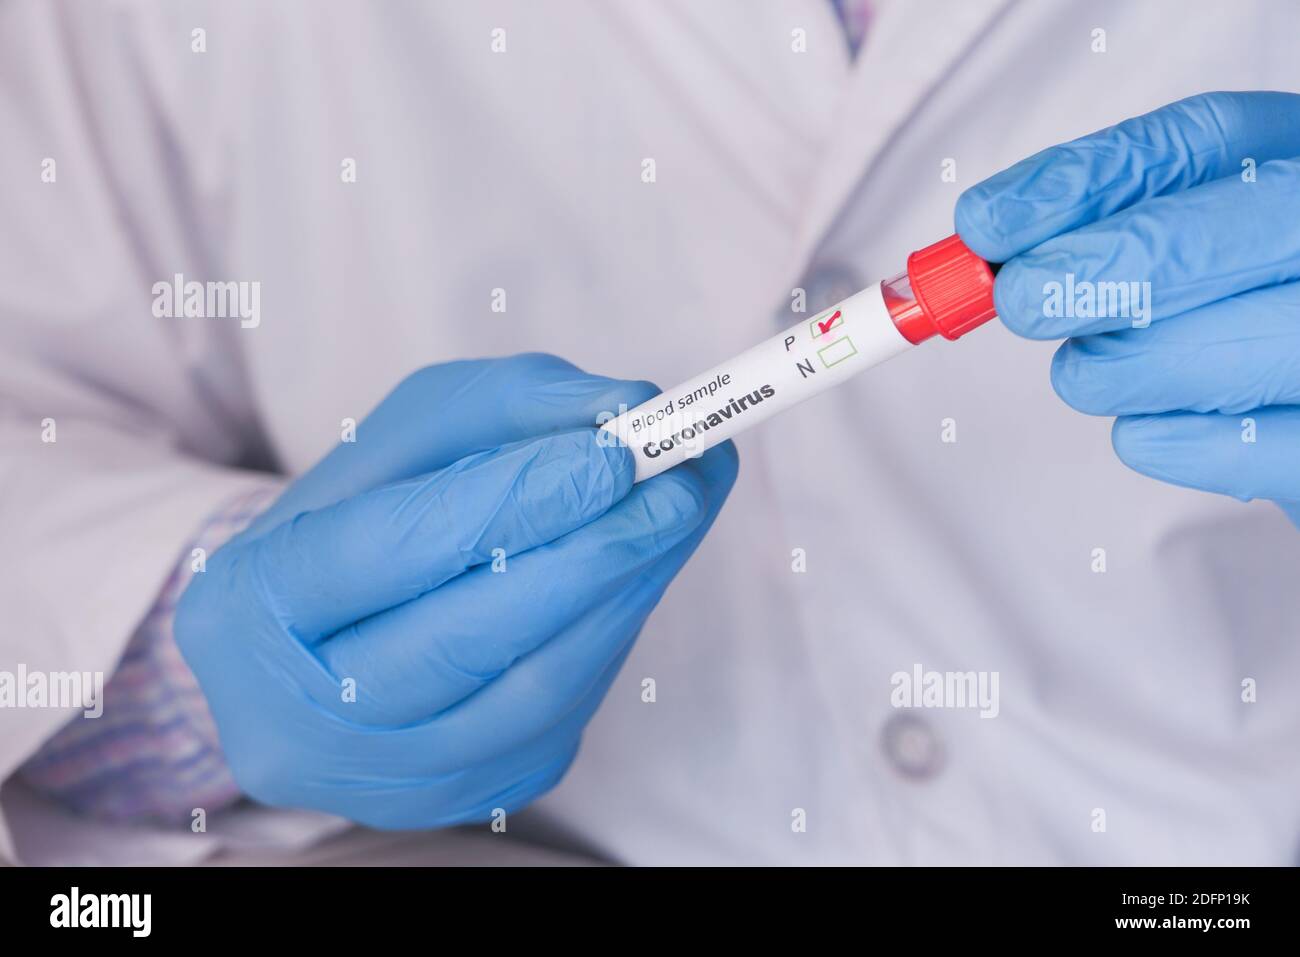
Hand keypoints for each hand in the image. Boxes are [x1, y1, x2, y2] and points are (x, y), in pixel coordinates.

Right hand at [176, 353, 737, 827]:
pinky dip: (608, 639)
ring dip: (624, 597)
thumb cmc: (360, 517)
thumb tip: (627, 407)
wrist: (310, 642)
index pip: (387, 550)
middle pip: (465, 640)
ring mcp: (383, 775)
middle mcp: (299, 716)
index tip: (613, 454)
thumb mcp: (409, 434)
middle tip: (680, 486)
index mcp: (251, 603)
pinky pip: (557, 719)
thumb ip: (508, 406)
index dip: (508, 502)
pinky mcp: (457, 796)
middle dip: (590, 555)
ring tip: (680, 516)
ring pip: (530, 694)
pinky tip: (634, 578)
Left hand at [955, 91, 1299, 524]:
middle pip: (1227, 235)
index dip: (1082, 182)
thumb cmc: (1247, 282)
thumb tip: (986, 233)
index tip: (988, 225)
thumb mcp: (1196, 214)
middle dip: (1102, 271)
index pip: (1202, 139)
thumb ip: (1103, 209)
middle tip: (1021, 300)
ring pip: (1239, 346)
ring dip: (1125, 365)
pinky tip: (1139, 426)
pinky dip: (1178, 441)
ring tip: (1087, 370)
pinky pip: (1261, 449)